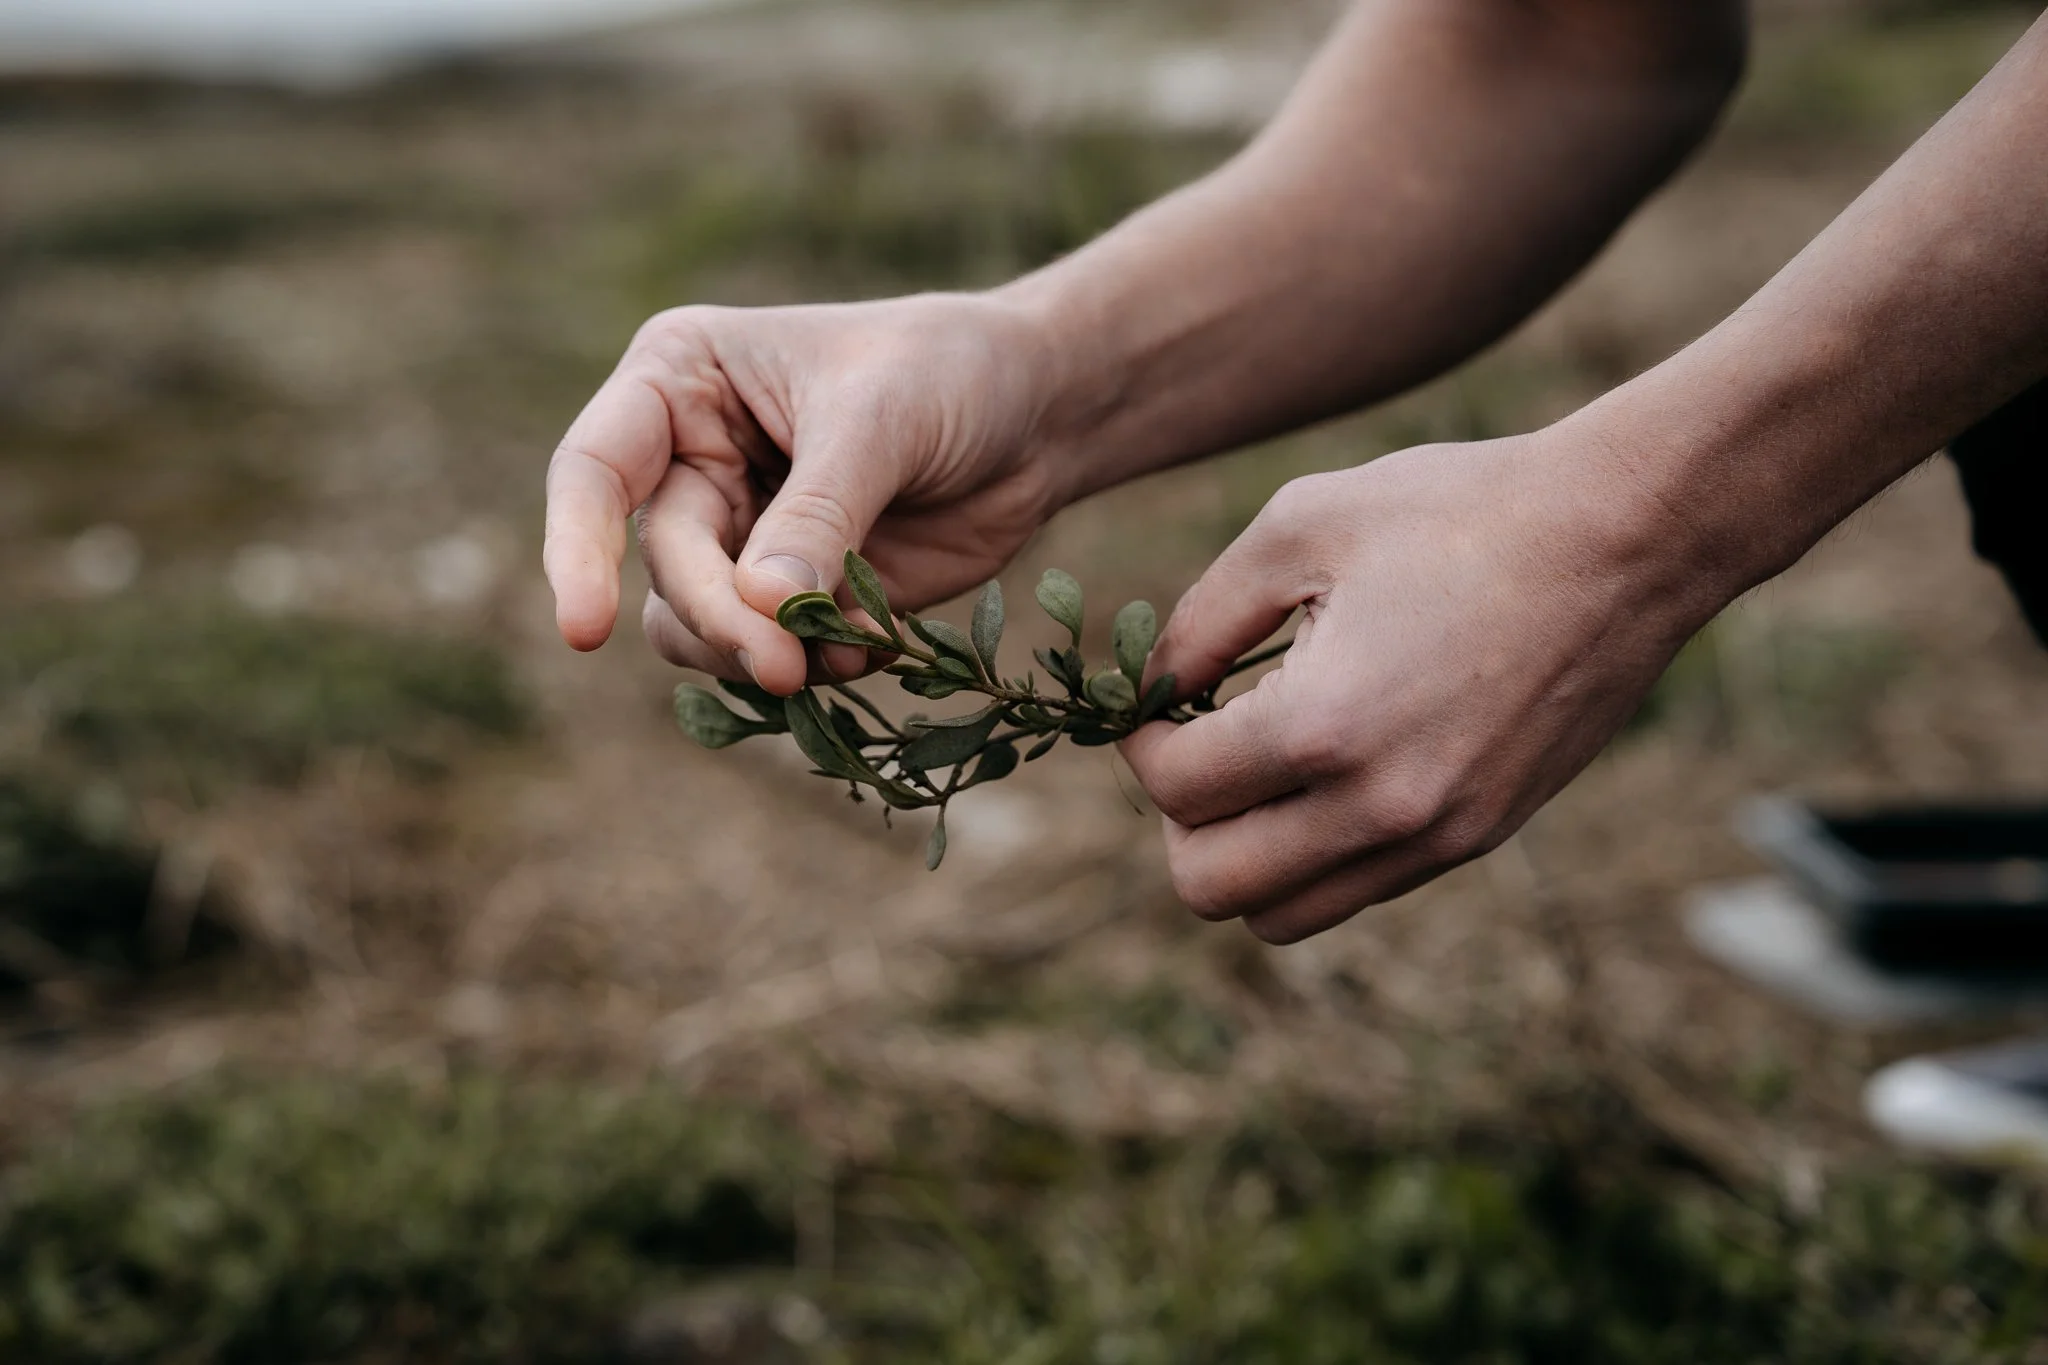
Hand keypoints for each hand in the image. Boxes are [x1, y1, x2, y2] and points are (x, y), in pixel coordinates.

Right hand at [544, 293, 1066, 693]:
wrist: (1039, 415)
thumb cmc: (951, 373)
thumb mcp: (881, 422)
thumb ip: (818, 515)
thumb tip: (759, 608)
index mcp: (679, 381)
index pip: (593, 470)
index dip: (576, 549)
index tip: (583, 629)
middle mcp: (691, 461)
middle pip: (662, 566)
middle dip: (719, 620)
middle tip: (783, 663)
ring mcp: (739, 533)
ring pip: (696, 625)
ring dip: (758, 654)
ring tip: (846, 649)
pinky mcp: (793, 595)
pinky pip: (766, 651)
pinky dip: (811, 665)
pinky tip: (876, 647)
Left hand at [1120, 426, 1727, 943]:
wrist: (1623, 537)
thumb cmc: (1457, 511)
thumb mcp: (1299, 527)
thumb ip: (1201, 619)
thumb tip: (1149, 691)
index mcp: (1326, 727)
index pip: (1175, 789)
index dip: (1140, 741)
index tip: (1155, 701)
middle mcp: (1380, 809)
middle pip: (1209, 888)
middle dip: (1179, 820)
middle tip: (1198, 746)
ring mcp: (1437, 837)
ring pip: (1281, 917)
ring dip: (1243, 855)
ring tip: (1257, 766)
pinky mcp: (1477, 840)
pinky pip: (1354, 890)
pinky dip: (1312, 854)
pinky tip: (1327, 768)